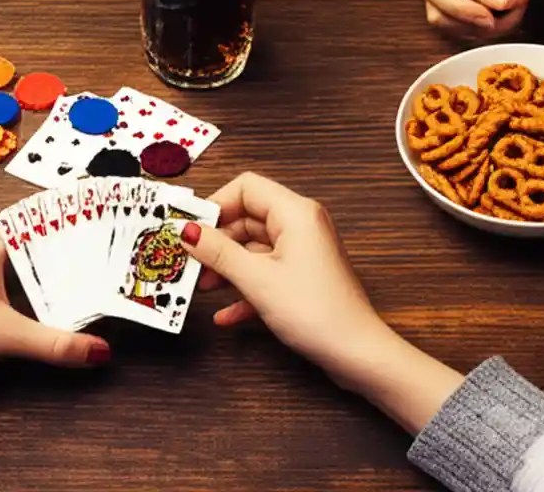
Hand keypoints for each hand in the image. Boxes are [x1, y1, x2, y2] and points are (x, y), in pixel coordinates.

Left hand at [0, 225, 110, 396]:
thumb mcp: (5, 336)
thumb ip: (56, 344)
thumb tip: (100, 351)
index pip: (43, 217)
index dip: (77, 219)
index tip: (112, 220)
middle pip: (38, 237)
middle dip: (73, 246)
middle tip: (114, 250)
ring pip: (27, 257)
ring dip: (56, 266)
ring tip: (96, 272)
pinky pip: (14, 272)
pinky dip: (38, 281)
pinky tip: (58, 296)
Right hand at [181, 173, 463, 432]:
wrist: (357, 355)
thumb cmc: (317, 313)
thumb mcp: (256, 279)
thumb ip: (218, 251)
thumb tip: (187, 230)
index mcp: (295, 214)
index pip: (246, 187)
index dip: (215, 205)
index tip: (189, 229)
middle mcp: (301, 226)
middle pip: (246, 218)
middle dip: (215, 241)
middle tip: (188, 261)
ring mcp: (302, 253)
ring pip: (252, 248)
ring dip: (225, 266)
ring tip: (201, 287)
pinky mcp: (302, 278)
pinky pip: (264, 273)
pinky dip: (244, 288)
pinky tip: (225, 313)